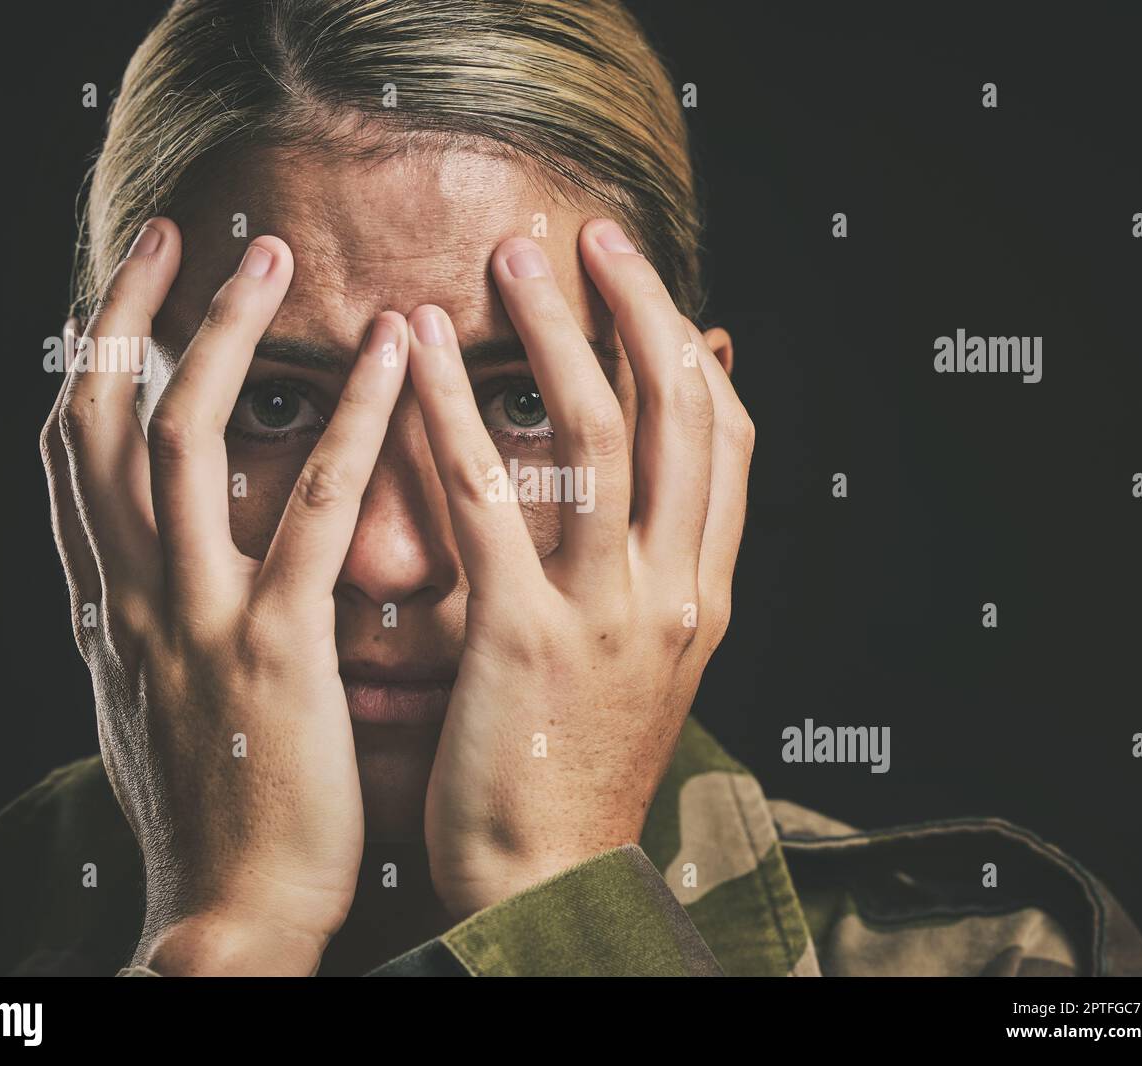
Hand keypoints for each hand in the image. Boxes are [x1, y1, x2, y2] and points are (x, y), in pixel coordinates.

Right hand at [40, 219, 408, 972]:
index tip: (118, 298)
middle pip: (101, 421)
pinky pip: (315, 514)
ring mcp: (197, 618)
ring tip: (269, 259)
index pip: (69, 461)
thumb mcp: (150, 705)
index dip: (85, 365)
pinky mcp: (276, 650)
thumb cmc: (208, 812)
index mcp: (106, 609)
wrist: (229, 916)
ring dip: (221, 336)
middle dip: (133, 318)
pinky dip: (354, 426)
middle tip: (181, 235)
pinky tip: (393, 358)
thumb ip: (146, 627)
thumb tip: (141, 573)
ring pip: (184, 441)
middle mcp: (133, 597)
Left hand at [411, 219, 753, 918]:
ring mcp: (610, 612)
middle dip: (640, 309)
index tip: (649, 288)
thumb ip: (652, 567)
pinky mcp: (526, 636)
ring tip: (513, 260)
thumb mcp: (647, 663)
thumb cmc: (580, 767)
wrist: (550, 882)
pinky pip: (489, 497)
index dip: (693, 349)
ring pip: (601, 435)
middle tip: (593, 233)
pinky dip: (454, 409)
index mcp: (706, 593)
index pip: (727, 440)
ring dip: (556, 332)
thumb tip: (646, 486)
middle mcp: (676, 589)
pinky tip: (414, 351)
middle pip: (679, 412)